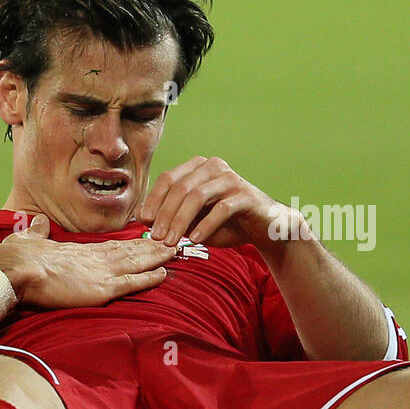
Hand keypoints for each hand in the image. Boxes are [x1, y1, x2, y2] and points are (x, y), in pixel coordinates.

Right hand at [0, 214, 175, 306]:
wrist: (14, 270)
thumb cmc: (16, 259)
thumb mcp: (27, 239)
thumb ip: (37, 232)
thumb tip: (39, 222)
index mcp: (78, 250)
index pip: (111, 246)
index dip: (131, 243)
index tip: (146, 238)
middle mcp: (94, 258)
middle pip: (130, 251)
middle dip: (151, 246)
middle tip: (172, 239)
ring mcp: (99, 273)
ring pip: (136, 263)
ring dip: (157, 257)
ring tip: (175, 250)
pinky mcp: (101, 289)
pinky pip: (131, 283)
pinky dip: (149, 278)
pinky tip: (164, 274)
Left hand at [137, 156, 290, 250]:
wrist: (265, 228)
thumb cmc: (227, 223)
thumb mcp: (195, 219)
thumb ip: (174, 215)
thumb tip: (145, 220)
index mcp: (198, 167)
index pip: (168, 178)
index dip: (153, 200)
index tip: (144, 221)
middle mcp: (213, 167)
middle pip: (180, 188)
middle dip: (165, 214)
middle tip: (156, 237)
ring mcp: (231, 179)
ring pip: (197, 196)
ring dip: (180, 221)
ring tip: (171, 241)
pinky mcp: (246, 195)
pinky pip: (221, 209)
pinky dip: (206, 225)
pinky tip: (196, 240)